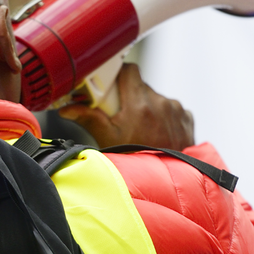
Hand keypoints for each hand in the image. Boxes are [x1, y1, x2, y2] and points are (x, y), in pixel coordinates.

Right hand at [58, 64, 194, 149]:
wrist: (164, 184)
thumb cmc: (135, 161)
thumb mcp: (107, 139)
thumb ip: (88, 118)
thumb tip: (66, 109)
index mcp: (139, 104)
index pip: (129, 70)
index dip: (119, 74)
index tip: (112, 85)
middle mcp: (160, 103)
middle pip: (141, 86)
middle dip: (130, 95)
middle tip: (121, 113)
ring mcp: (176, 110)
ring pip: (157, 98)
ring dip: (148, 107)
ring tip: (140, 127)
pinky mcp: (186, 118)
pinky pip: (172, 109)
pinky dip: (164, 116)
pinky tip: (157, 131)